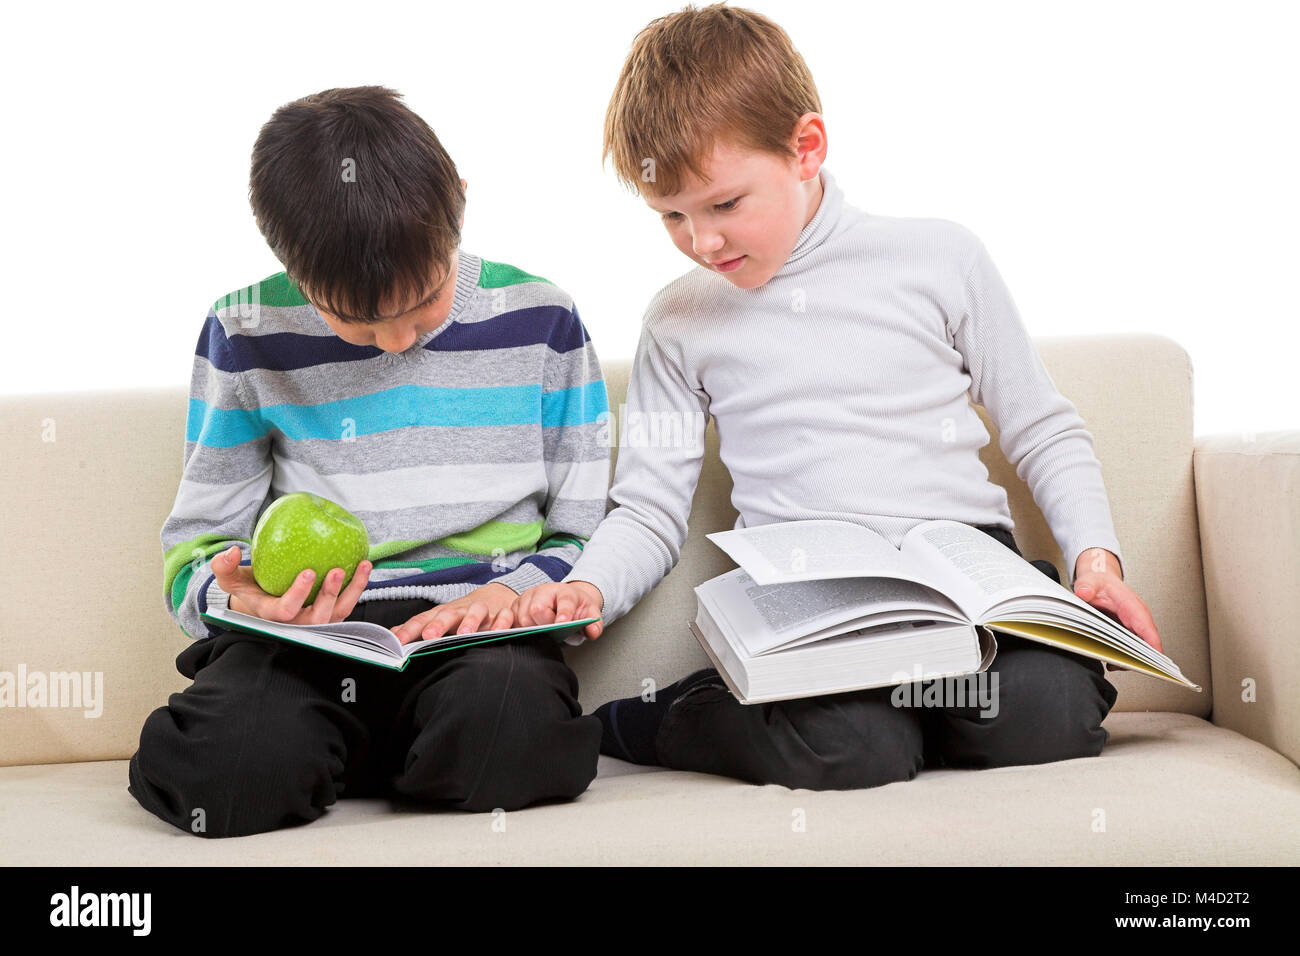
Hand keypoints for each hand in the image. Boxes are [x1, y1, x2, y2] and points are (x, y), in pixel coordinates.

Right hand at [211, 544, 372, 624]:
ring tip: (362, 566)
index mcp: (273, 615)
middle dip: (328, 596)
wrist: (264, 598)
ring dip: (352, 591)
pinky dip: (358, 587)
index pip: (286, 611)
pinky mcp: (331, 613)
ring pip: (339, 613)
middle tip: (336, 570)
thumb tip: (231, 551)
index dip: (298, 595)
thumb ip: (223, 566)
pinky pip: (348, 604)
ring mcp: (316, 621)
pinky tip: (366, 565)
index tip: (308, 572)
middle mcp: (297, 623)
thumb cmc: (249, 587)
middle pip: (317, 618)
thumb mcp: (230, 577)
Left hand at [392, 582, 516, 644]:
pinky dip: (502, 622)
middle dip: (438, 624)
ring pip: (476, 610)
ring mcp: (482, 611)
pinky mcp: (502, 614)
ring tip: (465, 633)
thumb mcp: (439, 619)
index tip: (397, 642)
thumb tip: (392, 634)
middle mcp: (460, 610)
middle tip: (428, 636)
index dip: (409, 630)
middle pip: (447, 614)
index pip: (422, 620)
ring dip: (470, 620)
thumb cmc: (462, 615)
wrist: (495, 597)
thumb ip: (418, 627)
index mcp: (442, 614)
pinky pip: (504, 616)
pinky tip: (498, 631)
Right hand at [511, 581, 604, 640]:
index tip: (562, 624)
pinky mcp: (514, 608)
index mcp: (563, 591)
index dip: (563, 613)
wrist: (566, 600)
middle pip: (536, 610)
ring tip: (539, 635)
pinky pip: (509, 621)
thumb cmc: (575, 608)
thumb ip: (594, 623)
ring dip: (530, 630)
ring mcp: (525, 599)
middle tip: (550, 634)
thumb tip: (593, 632)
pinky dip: (514, 630)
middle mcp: (541, 591)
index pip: (564, 601)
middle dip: (543, 625)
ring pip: (521, 617)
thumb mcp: (590, 614)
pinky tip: (522, 635)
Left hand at [1073, 549, 1161, 672]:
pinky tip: (1109, 660)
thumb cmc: (1100, 582)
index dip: (1152, 646)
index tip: (1153, 663)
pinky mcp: (1127, 632)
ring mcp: (1133, 626)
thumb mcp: (1090, 582)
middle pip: (1146, 644)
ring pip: (1138, 649)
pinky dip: (1121, 655)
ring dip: (1127, 659)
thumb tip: (1083, 592)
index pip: (1148, 628)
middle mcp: (1137, 619)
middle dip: (1137, 658)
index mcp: (1133, 607)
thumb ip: (1087, 586)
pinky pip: (1129, 647)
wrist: (1099, 580)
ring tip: (1111, 664)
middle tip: (1118, 666)